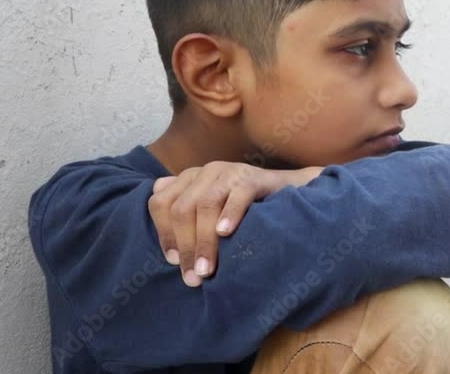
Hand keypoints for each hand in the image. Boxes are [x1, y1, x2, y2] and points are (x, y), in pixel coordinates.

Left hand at [147, 162, 323, 286]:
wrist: (289, 190)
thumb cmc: (246, 208)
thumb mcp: (213, 210)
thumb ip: (189, 219)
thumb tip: (169, 246)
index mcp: (190, 179)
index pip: (161, 203)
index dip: (164, 233)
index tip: (174, 262)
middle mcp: (205, 172)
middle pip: (182, 208)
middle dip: (185, 245)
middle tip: (193, 277)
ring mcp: (229, 172)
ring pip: (205, 204)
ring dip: (204, 241)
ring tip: (207, 270)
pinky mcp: (253, 177)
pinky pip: (237, 195)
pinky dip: (229, 214)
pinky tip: (225, 233)